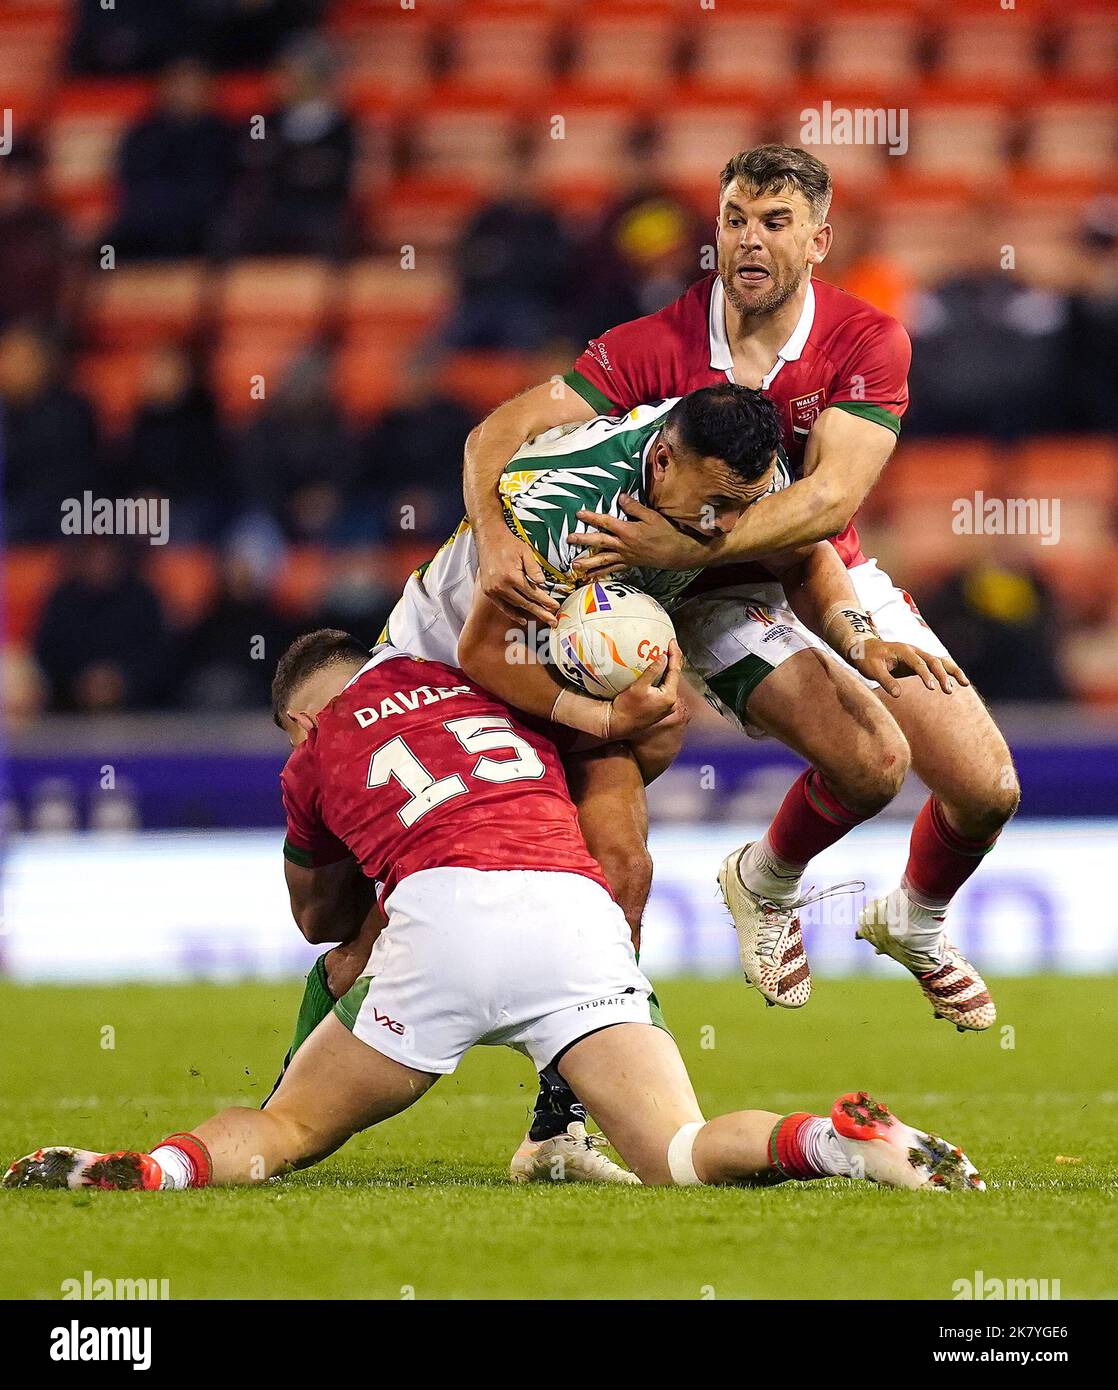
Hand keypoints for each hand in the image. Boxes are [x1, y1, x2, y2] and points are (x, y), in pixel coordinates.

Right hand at [476, 522, 560, 626]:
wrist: (489, 538)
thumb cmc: (508, 543)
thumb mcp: (525, 552)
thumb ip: (534, 569)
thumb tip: (542, 583)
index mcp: (512, 576)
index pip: (533, 593)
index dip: (546, 601)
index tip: (555, 607)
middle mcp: (501, 586)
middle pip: (525, 603)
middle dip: (541, 612)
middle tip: (553, 621)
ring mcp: (493, 590)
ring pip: (515, 606)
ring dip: (529, 614)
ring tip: (542, 619)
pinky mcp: (488, 591)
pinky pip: (502, 606)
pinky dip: (512, 613)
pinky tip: (522, 619)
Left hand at [570, 495, 710, 573]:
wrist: (677, 553)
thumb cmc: (666, 532)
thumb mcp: (652, 516)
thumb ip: (634, 507)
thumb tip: (620, 497)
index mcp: (628, 531)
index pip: (606, 522)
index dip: (592, 517)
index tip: (579, 514)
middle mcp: (624, 545)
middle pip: (600, 542)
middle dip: (583, 541)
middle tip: (569, 540)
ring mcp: (625, 556)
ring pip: (603, 560)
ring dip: (588, 563)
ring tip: (574, 566)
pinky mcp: (629, 564)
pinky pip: (612, 570)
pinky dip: (601, 574)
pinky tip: (591, 578)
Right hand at [608, 640, 685, 736]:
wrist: (618, 724)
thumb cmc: (626, 707)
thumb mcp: (639, 687)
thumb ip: (652, 671)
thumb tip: (663, 657)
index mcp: (669, 696)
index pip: (675, 671)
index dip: (675, 655)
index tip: (672, 642)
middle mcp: (671, 702)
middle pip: (676, 676)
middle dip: (674, 660)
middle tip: (671, 645)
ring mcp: (667, 706)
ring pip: (671, 682)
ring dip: (669, 668)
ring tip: (667, 654)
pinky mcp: (660, 707)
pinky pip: (666, 688)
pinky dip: (664, 677)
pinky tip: (660, 670)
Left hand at [848, 639, 968, 697]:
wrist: (864, 648)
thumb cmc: (867, 659)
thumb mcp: (872, 670)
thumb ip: (885, 680)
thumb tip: (897, 695)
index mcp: (903, 650)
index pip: (918, 663)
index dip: (926, 675)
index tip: (932, 688)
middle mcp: (914, 650)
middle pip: (933, 661)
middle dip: (942, 675)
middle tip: (948, 690)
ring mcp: (918, 655)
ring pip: (939, 661)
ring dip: (952, 671)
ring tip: (965, 684)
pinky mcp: (919, 661)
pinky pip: (937, 665)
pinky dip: (949, 672)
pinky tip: (960, 681)